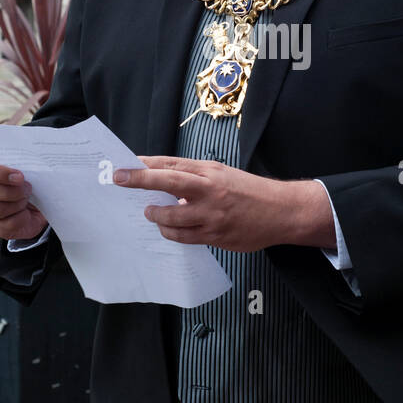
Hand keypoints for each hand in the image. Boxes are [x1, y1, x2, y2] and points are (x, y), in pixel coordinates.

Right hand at [0, 154, 49, 240]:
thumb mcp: (24, 170)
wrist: (33, 205)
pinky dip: (21, 218)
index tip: (20, 177)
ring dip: (18, 205)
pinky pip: (6, 224)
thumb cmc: (24, 182)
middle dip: (14, 191)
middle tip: (28, 189)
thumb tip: (24, 170)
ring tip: (26, 200)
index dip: (1, 173)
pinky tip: (25, 213)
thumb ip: (20, 165)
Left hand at [114, 155, 334, 251]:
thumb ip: (193, 175)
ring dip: (156, 216)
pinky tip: (167, 228)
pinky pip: (185, 237)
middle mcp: (210, 191)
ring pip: (172, 218)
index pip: (171, 165)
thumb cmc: (249, 190)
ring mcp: (212, 216)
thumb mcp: (221, 173)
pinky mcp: (216, 236)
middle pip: (168, 182)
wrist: (281, 211)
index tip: (124, 166)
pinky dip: (172, 233)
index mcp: (210, 172)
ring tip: (151, 213)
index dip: (145, 165)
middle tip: (120, 181)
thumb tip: (160, 175)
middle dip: (140, 181)